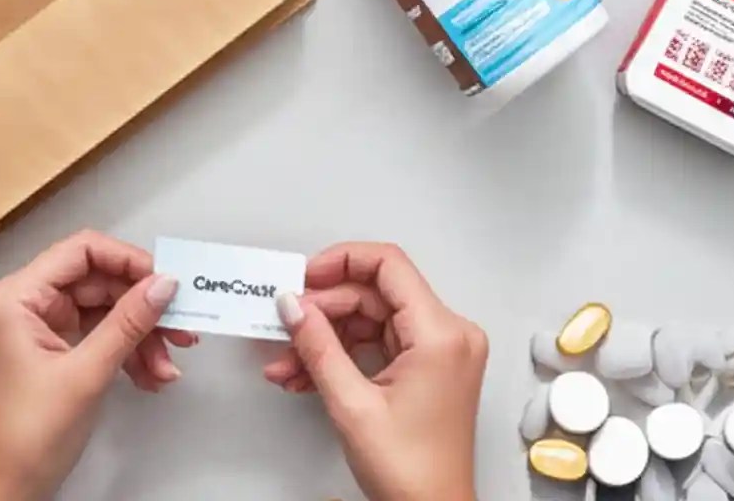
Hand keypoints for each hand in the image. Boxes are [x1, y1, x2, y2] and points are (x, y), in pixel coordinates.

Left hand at [0, 231, 192, 500]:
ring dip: (140, 336)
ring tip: (167, 363)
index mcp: (15, 298)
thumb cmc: (25, 436)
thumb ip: (129, 322)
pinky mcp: (51, 347)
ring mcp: (36, 325)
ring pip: (104, 310)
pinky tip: (150, 373)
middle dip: (141, 308)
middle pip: (97, 282)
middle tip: (178, 324)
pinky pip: (98, 333)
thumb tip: (162, 285)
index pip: (80, 251)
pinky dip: (126, 351)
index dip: (128, 261)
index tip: (163, 280)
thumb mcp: (88, 373)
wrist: (9, 486)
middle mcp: (22, 304)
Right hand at [263, 244, 487, 500]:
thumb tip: (293, 305)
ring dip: (325, 338)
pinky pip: (378, 343)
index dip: (341, 262)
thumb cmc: (412, 472)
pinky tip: (306, 372)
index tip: (305, 276)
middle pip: (374, 294)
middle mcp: (449, 334)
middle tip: (285, 324)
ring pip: (370, 319)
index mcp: (441, 334)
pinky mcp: (428, 367)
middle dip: (324, 310)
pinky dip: (342, 354)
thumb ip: (317, 346)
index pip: (389, 265)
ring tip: (287, 361)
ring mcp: (439, 351)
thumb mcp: (351, 404)